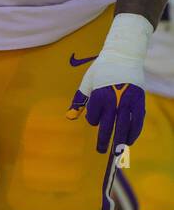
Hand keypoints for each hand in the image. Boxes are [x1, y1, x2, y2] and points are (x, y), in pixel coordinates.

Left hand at [68, 14, 151, 154]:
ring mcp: (127, 102)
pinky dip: (134, 132)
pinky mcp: (139, 102)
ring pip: (123, 126)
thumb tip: (69, 117)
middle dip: (103, 140)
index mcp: (98, 96)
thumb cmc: (101, 70)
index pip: (93, 117)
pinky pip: (137, 121)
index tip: (94, 119)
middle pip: (108, 126)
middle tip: (101, 151)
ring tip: (117, 152)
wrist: (122, 57)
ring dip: (120, 140)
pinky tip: (129, 140)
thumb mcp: (86, 83)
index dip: (93, 120)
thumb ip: (78, 100)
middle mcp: (113, 100)